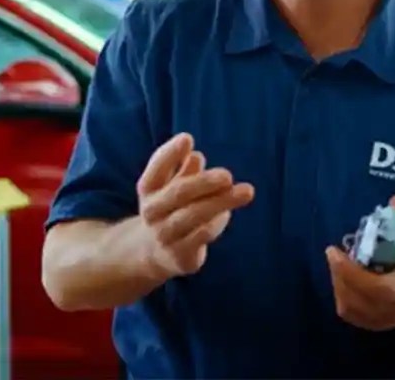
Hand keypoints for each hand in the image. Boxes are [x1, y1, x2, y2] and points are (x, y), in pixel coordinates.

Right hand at [136, 133, 254, 278]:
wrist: (154, 251)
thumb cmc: (171, 207)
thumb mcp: (172, 185)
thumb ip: (184, 171)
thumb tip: (195, 157)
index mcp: (148, 188)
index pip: (156, 168)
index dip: (170, 153)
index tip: (187, 138)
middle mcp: (151, 211)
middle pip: (178, 193)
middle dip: (204, 182)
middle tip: (228, 175)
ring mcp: (164, 235)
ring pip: (192, 216)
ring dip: (221, 202)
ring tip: (247, 191)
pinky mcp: (180, 255)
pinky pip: (200, 236)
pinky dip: (215, 223)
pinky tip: (227, 213)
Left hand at [326, 195, 394, 331]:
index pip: (381, 289)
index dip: (353, 273)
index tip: (335, 251)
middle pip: (361, 300)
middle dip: (341, 275)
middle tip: (333, 252)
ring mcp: (388, 320)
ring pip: (351, 308)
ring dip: (338, 283)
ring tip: (339, 262)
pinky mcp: (375, 324)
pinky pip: (349, 313)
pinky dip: (340, 294)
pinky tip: (343, 276)